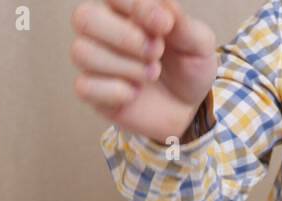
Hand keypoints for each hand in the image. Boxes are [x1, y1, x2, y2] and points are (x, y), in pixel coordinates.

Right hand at [70, 0, 217, 141]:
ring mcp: (94, 61)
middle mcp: (103, 30)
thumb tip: (164, 6)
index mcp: (126, 9)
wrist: (187, 109)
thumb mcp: (198, 44)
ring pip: (82, 52)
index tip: (165, 25)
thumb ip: (183, 23)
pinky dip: (116, 92)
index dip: (137, 7)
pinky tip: (135, 93)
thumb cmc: (188, 68)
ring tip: (152, 73)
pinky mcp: (92, 91)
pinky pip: (84, 86)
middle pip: (83, 17)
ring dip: (125, 66)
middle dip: (124, 36)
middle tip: (156, 51)